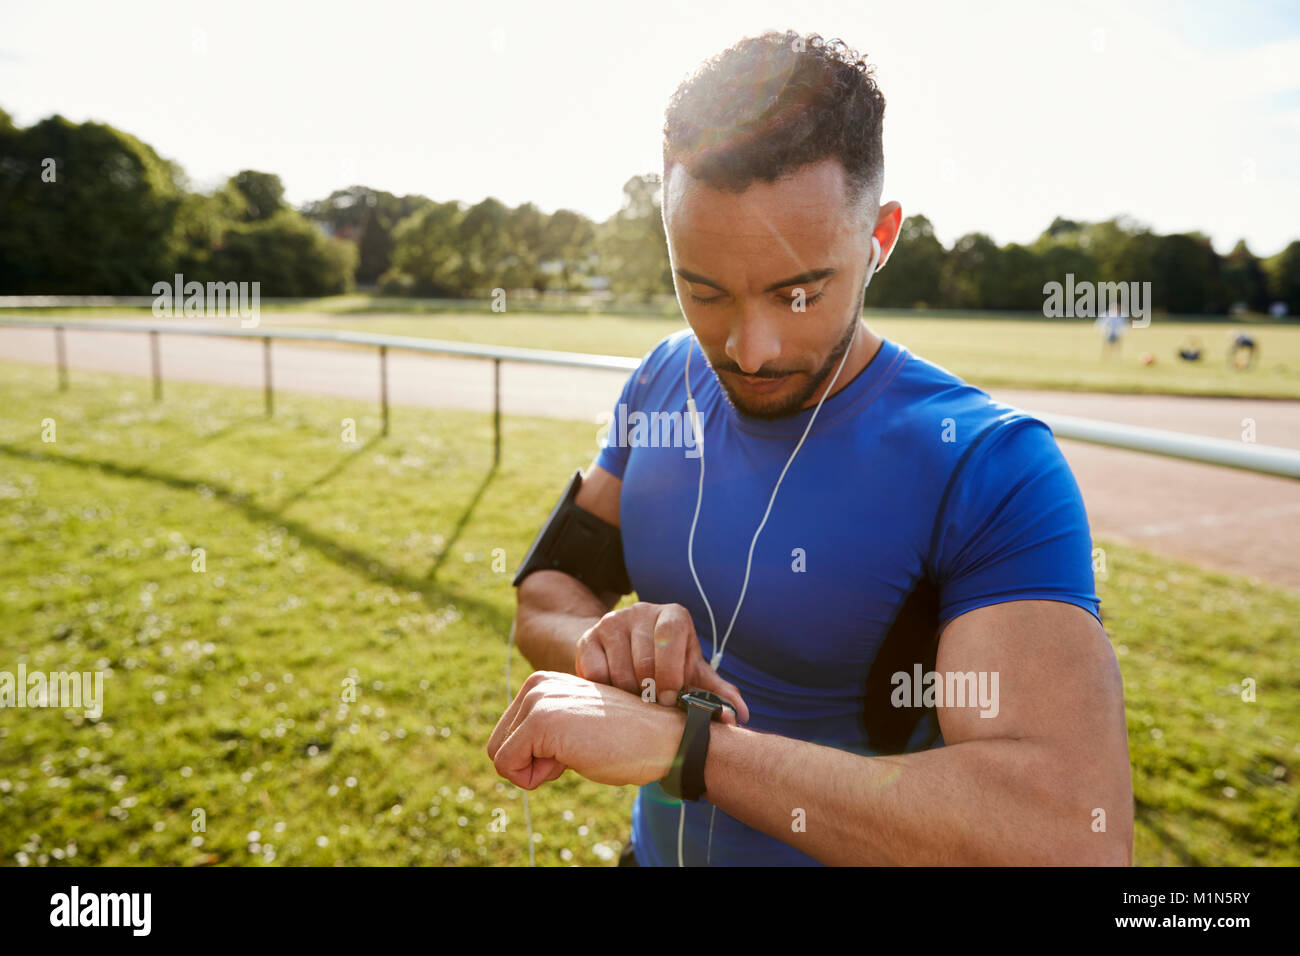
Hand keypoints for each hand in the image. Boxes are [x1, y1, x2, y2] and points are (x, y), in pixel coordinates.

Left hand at [486, 671, 683, 789]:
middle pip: (498, 746)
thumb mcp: (574, 727)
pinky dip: (535, 779)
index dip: (535, 756)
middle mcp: (535, 684)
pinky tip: (572, 759)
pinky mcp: (541, 721)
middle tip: (575, 752)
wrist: (662, 739)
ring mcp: (537, 700)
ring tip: (576, 753)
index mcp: (542, 683)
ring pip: (500, 758)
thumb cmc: (623, 740)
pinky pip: (508, 767)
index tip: (575, 745)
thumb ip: (543, 732)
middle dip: (531, 764)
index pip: (506, 735)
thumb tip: (505, 761)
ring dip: (535, 771)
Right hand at [574, 602, 749, 723]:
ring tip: (637, 699)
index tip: (669, 699)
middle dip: (650, 691)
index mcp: (673, 615)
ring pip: (619, 670)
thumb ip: (715, 694)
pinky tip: (617, 693)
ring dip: (629, 695)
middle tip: (653, 705)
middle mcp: (641, 611)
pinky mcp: (588, 637)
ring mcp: (611, 621)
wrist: (628, 650)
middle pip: (644, 658)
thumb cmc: (669, 666)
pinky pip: (596, 673)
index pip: (669, 636)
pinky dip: (607, 691)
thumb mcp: (692, 675)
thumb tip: (739, 716)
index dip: (670, 672)